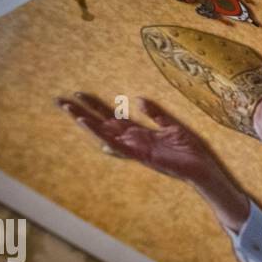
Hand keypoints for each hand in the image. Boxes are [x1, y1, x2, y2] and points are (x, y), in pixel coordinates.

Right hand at [56, 92, 224, 188]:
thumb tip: (136, 99)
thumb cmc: (189, 149)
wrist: (201, 167)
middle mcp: (132, 140)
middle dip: (81, 112)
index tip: (79, 94)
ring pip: (103, 133)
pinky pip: (116, 144)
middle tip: (59, 100)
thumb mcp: (172, 125)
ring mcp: (133, 148)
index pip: (112, 116)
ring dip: (85, 122)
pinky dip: (100, 135)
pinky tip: (88, 124)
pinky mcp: (138, 155)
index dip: (96, 105)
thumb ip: (155, 113)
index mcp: (139, 133)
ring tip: (68, 109)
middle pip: (102, 123)